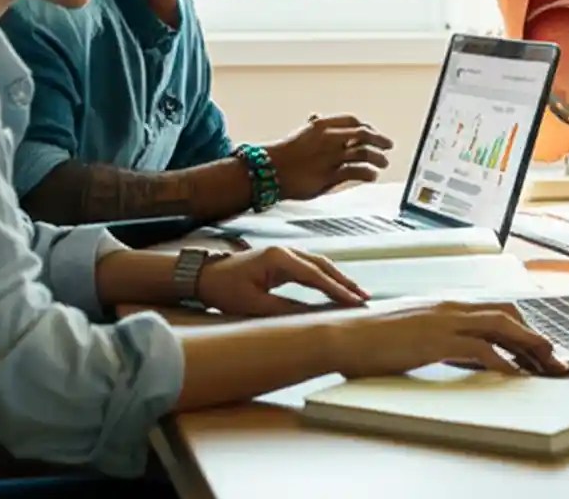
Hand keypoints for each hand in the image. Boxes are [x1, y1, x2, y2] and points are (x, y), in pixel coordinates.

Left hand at [197, 247, 368, 315]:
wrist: (203, 275)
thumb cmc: (224, 289)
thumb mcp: (253, 304)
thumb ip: (284, 309)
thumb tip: (312, 317)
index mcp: (279, 259)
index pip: (316, 275)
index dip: (337, 289)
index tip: (354, 301)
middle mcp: (286, 251)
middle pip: (323, 265)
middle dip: (345, 282)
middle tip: (364, 297)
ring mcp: (285, 253)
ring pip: (319, 264)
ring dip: (338, 278)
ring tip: (356, 293)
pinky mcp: (282, 260)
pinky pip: (310, 267)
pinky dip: (325, 277)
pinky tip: (335, 287)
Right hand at [265, 114, 393, 199]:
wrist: (268, 170)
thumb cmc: (284, 154)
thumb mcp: (301, 134)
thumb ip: (315, 127)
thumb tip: (317, 116)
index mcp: (322, 125)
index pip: (353, 121)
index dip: (367, 127)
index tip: (374, 133)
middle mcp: (329, 138)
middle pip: (364, 134)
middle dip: (380, 140)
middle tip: (388, 145)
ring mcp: (330, 157)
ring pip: (364, 153)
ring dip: (378, 157)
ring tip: (383, 162)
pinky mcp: (330, 175)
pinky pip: (356, 172)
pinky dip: (369, 173)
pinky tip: (372, 176)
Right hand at [331, 301, 568, 377]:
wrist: (340, 336)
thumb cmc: (368, 339)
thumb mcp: (410, 335)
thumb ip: (434, 338)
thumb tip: (452, 350)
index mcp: (445, 306)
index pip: (495, 311)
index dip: (522, 329)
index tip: (539, 348)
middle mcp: (450, 308)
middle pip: (507, 316)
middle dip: (535, 338)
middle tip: (556, 359)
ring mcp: (444, 321)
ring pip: (502, 327)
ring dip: (530, 346)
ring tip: (548, 365)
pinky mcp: (435, 340)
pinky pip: (480, 349)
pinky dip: (503, 361)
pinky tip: (516, 375)